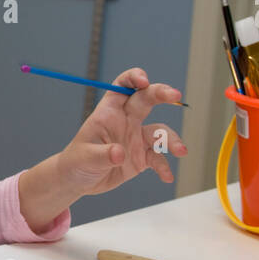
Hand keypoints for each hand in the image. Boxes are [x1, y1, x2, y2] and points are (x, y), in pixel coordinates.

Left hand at [59, 67, 187, 195]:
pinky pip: (158, 158)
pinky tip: (167, 177)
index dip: (134, 78)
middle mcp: (126, 120)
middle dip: (162, 93)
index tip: (144, 81)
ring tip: (181, 151)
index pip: (123, 86)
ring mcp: (136, 138)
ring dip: (172, 139)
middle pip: (147, 99)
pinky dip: (164, 167)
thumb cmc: (76, 161)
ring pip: (159, 131)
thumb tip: (119, 154)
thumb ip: (102, 155)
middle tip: (176, 96)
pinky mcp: (142, 157)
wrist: (79, 181)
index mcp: (109, 112)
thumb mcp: (84, 158)